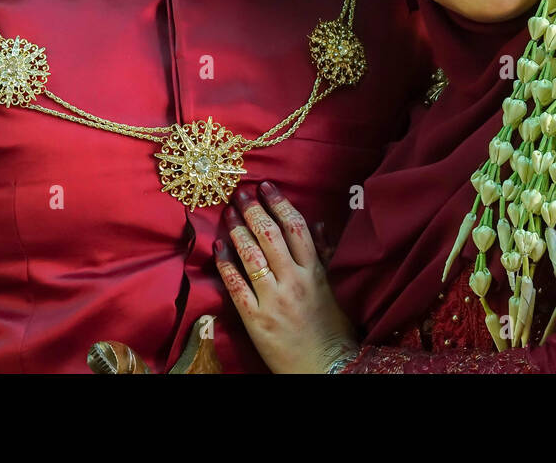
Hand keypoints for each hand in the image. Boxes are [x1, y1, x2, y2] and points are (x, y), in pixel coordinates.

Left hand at [215, 181, 357, 373]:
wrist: (327, 367)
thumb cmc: (334, 328)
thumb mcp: (337, 287)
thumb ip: (327, 254)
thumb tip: (318, 223)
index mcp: (315, 271)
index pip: (295, 227)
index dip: (279, 203)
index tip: (266, 187)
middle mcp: (294, 281)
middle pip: (270, 236)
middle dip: (253, 210)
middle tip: (241, 192)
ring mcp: (273, 300)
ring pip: (251, 256)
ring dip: (238, 230)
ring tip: (228, 212)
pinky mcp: (256, 320)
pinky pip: (236, 286)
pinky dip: (225, 264)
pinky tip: (218, 248)